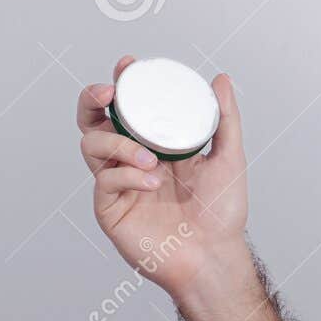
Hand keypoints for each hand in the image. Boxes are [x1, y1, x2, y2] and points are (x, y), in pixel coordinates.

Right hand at [74, 55, 248, 299]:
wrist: (214, 256)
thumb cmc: (222, 212)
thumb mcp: (229, 158)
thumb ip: (225, 120)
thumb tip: (221, 79)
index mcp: (156, 144)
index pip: (130, 107)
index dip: (122, 83)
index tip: (127, 64)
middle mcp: (132, 159)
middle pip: (94, 121)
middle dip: (92, 100)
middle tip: (109, 92)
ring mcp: (118, 183)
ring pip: (91, 146)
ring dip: (118, 143)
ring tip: (150, 158)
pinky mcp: (110, 209)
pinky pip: (106, 180)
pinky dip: (127, 175)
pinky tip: (152, 183)